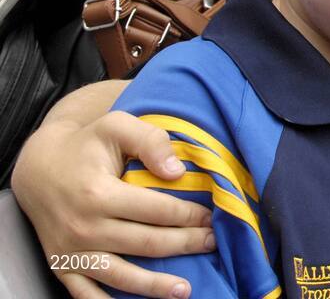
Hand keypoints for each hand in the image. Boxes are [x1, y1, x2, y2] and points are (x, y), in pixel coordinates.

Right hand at [11, 112, 214, 298]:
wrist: (38, 168)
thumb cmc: (86, 144)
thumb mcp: (117, 126)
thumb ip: (150, 141)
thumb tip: (177, 172)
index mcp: (98, 194)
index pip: (156, 211)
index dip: (188, 215)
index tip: (211, 217)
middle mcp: (83, 227)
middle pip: (145, 243)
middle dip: (184, 244)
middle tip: (211, 243)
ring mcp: (70, 251)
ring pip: (121, 275)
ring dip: (155, 285)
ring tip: (185, 289)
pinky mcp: (61, 265)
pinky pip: (85, 294)